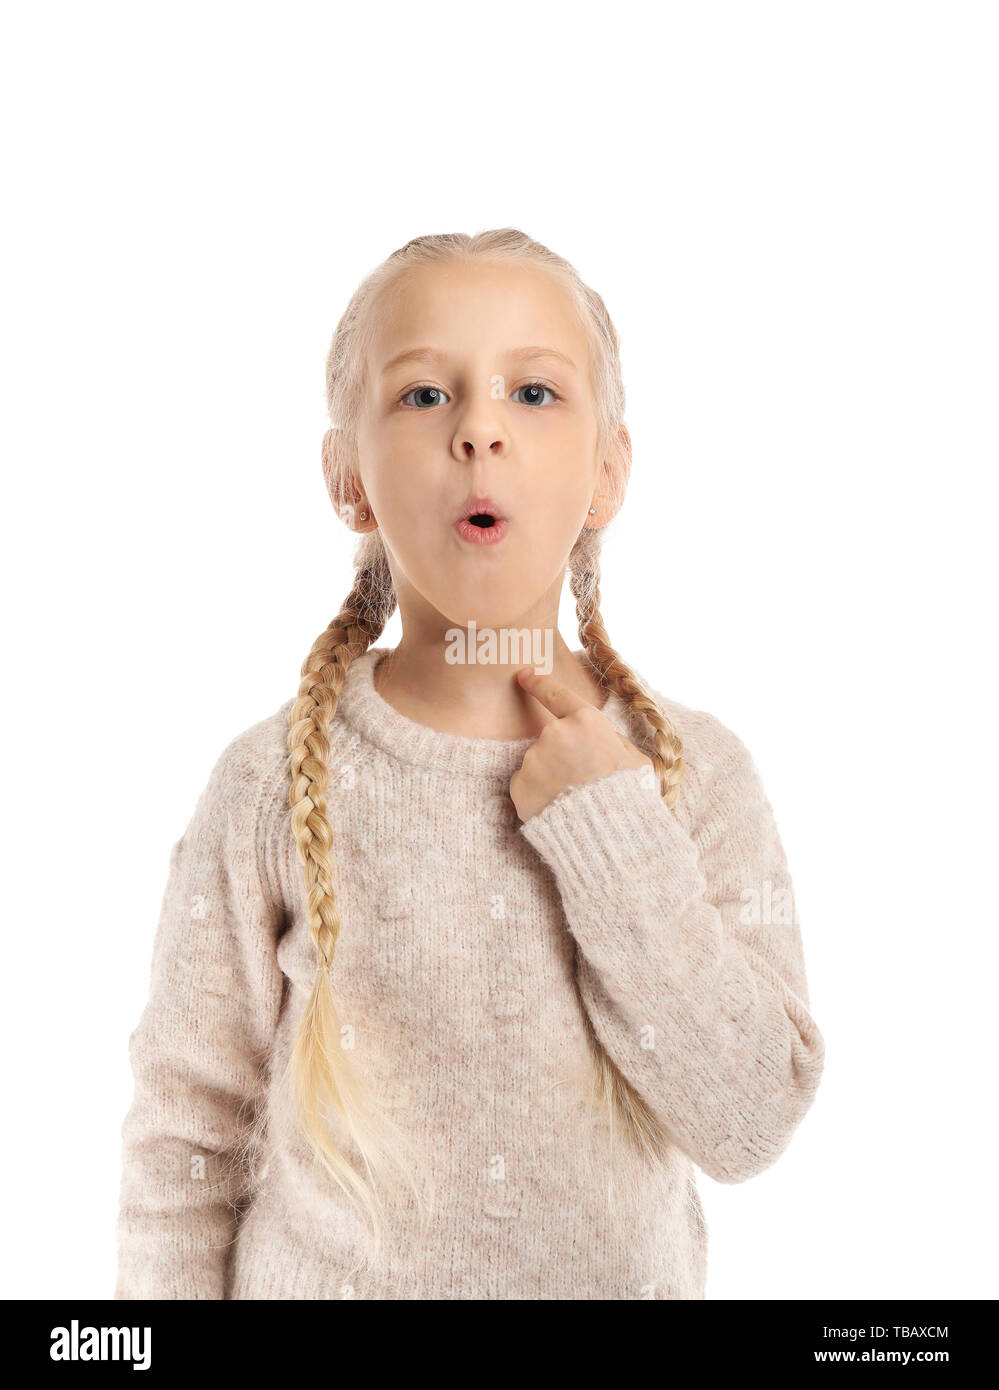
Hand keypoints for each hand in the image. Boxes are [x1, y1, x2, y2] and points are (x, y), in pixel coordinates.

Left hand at [509, 667, 653, 822]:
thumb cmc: (628, 797)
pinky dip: (538, 794)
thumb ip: (614, 742)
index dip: (539, 683)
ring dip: (551, 775)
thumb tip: (603, 739)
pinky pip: (527, 784)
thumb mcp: (636, 761)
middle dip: (562, 754)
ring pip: (539, 763)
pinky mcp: (519, 785)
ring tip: (572, 798)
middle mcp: (554, 734)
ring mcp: (534, 759)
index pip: (556, 695)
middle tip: (583, 780)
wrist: (606, 836)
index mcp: (586, 722)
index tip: (525, 675)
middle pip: (551, 738)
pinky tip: (555, 807)